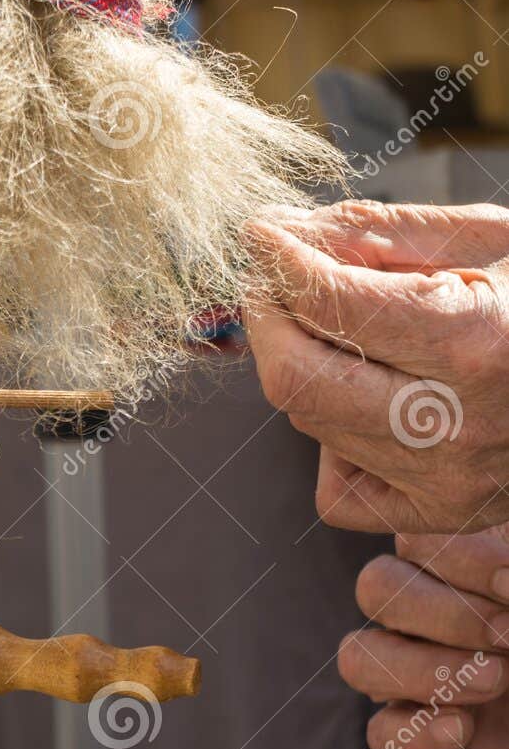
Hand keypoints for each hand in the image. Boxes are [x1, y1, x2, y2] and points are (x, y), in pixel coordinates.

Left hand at [246, 200, 508, 533]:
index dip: (278, 261)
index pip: (327, 304)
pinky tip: (370, 399)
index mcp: (477, 343)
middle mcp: (458, 427)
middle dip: (268, 318)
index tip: (262, 234)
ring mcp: (449, 485)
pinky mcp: (441, 516)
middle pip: (295, 378)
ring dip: (300, 365)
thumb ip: (383, 232)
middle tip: (276, 281)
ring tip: (338, 327)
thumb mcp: (491, 241)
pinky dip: (330, 441)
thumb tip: (288, 232)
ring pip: (308, 425)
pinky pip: (338, 489)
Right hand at [339, 526, 508, 748]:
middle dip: (443, 613)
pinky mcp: (421, 736)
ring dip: (421, 669)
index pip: (414, 541)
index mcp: (452, 563)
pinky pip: (380, 733)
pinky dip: (414, 732)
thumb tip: (504, 576)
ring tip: (494, 681)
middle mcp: (420, 612)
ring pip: (358, 658)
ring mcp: (412, 674)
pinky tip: (463, 729)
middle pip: (375, 588)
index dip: (459, 559)